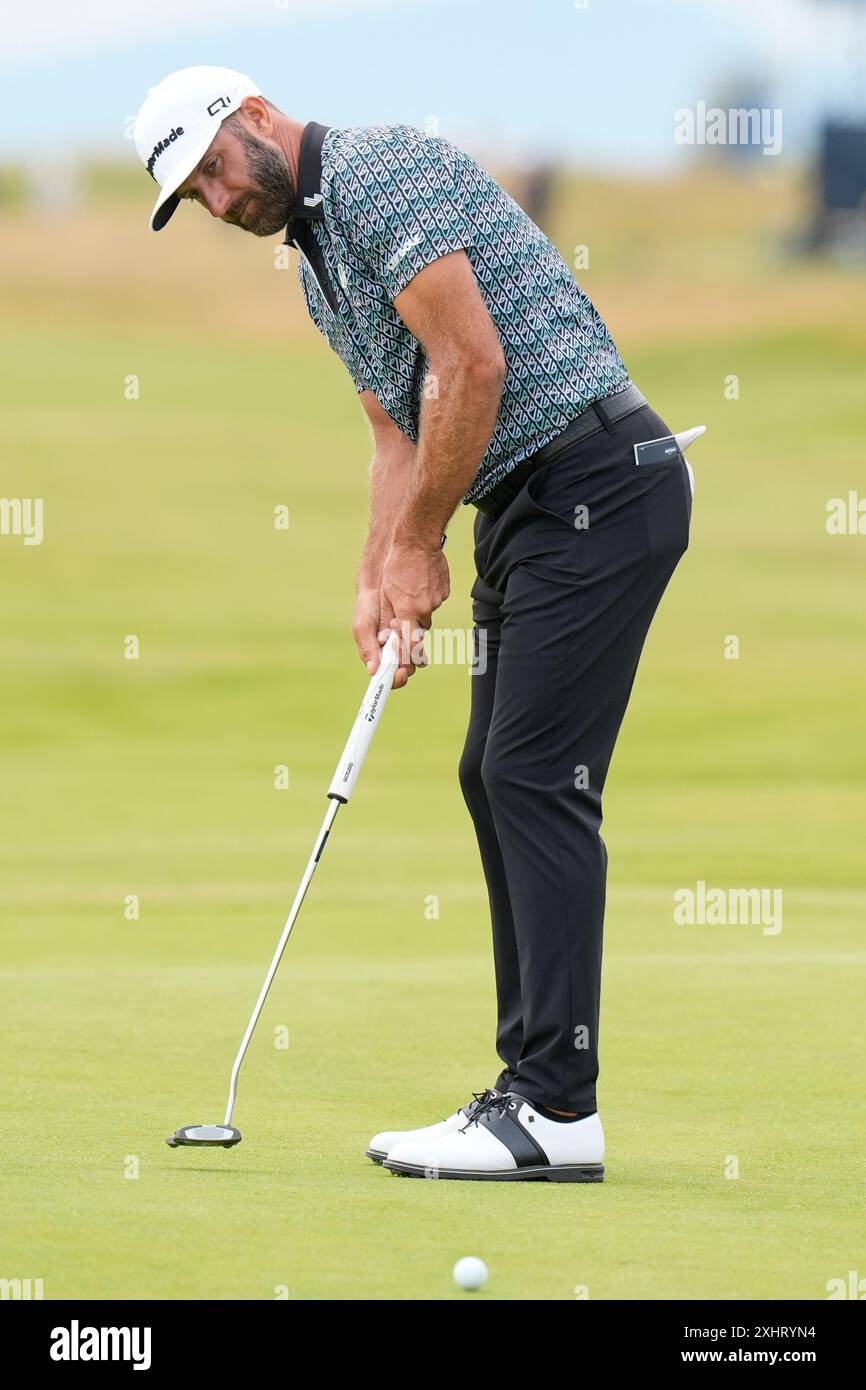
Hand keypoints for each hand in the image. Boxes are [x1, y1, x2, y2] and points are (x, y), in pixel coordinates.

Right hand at [352, 586, 416, 689]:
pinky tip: (407, 623)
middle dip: (407, 662)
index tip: (400, 672)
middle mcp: (392, 654)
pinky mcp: (414, 632)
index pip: (389, 678)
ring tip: (399, 630)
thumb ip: (367, 648)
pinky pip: (420, 641)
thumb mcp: (363, 627)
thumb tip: (372, 672)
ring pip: (416, 657)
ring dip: (412, 649)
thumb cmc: (367, 607)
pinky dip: (417, 636)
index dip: (396, 679)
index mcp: (378, 658)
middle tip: (399, 644)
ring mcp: (404, 643)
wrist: (381, 585)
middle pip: (406, 670)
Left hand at [381, 539, 449, 673]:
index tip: (407, 662)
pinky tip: (420, 583)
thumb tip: (387, 639)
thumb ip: (388, 618)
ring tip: (410, 590)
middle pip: (420, 629)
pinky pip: (435, 602)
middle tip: (403, 615)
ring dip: (418, 610)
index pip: (412, 644)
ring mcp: (437, 600)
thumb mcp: (385, 594)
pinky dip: (427, 597)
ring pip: (427, 615)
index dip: (409, 655)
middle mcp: (425, 609)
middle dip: (411, 627)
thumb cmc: (396, 567)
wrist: (416, 542)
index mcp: (408, 611)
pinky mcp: (444, 591)